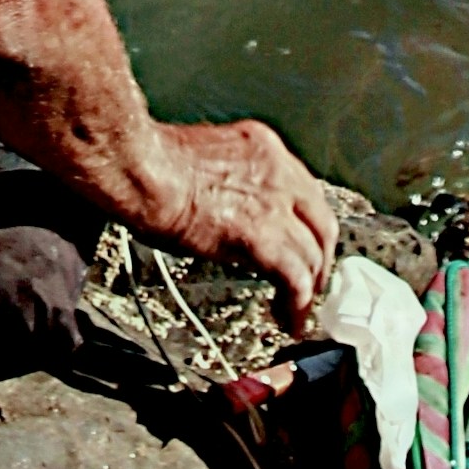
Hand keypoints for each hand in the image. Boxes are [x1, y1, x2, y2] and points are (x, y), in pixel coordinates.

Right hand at [148, 116, 339, 330]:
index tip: (304, 245)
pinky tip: (289, 320)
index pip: (306, 191)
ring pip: (312, 255)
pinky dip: (298, 305)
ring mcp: (274, 204)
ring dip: (309, 289)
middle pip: (322, 224)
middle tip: (313, 284)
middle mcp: (278, 172)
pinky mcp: (262, 237)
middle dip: (321, 259)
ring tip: (297, 311)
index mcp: (265, 147)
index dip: (309, 225)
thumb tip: (234, 209)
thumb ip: (234, 180)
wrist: (145, 171)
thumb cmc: (156, 163)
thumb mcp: (209, 157)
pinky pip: (296, 279)